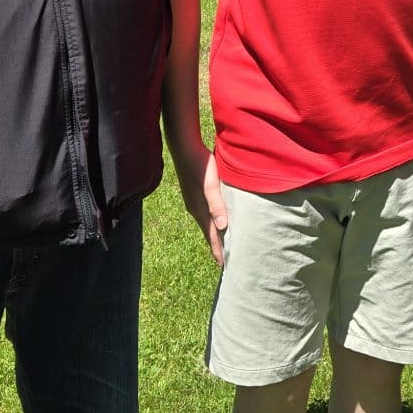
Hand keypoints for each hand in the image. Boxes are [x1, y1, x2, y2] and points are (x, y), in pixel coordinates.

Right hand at [175, 145, 228, 264]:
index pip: (211, 236)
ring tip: (224, 243)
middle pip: (208, 232)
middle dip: (217, 245)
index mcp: (199, 210)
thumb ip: (217, 205)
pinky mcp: (195, 193)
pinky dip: (213, 222)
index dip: (218, 250)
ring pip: (207, 222)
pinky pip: (206, 213)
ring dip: (215, 234)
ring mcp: (194, 201)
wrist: (184, 147)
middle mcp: (195, 208)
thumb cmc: (201, 165)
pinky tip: (218, 219)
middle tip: (227, 259)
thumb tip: (222, 227)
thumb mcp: (211, 185)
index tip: (225, 266)